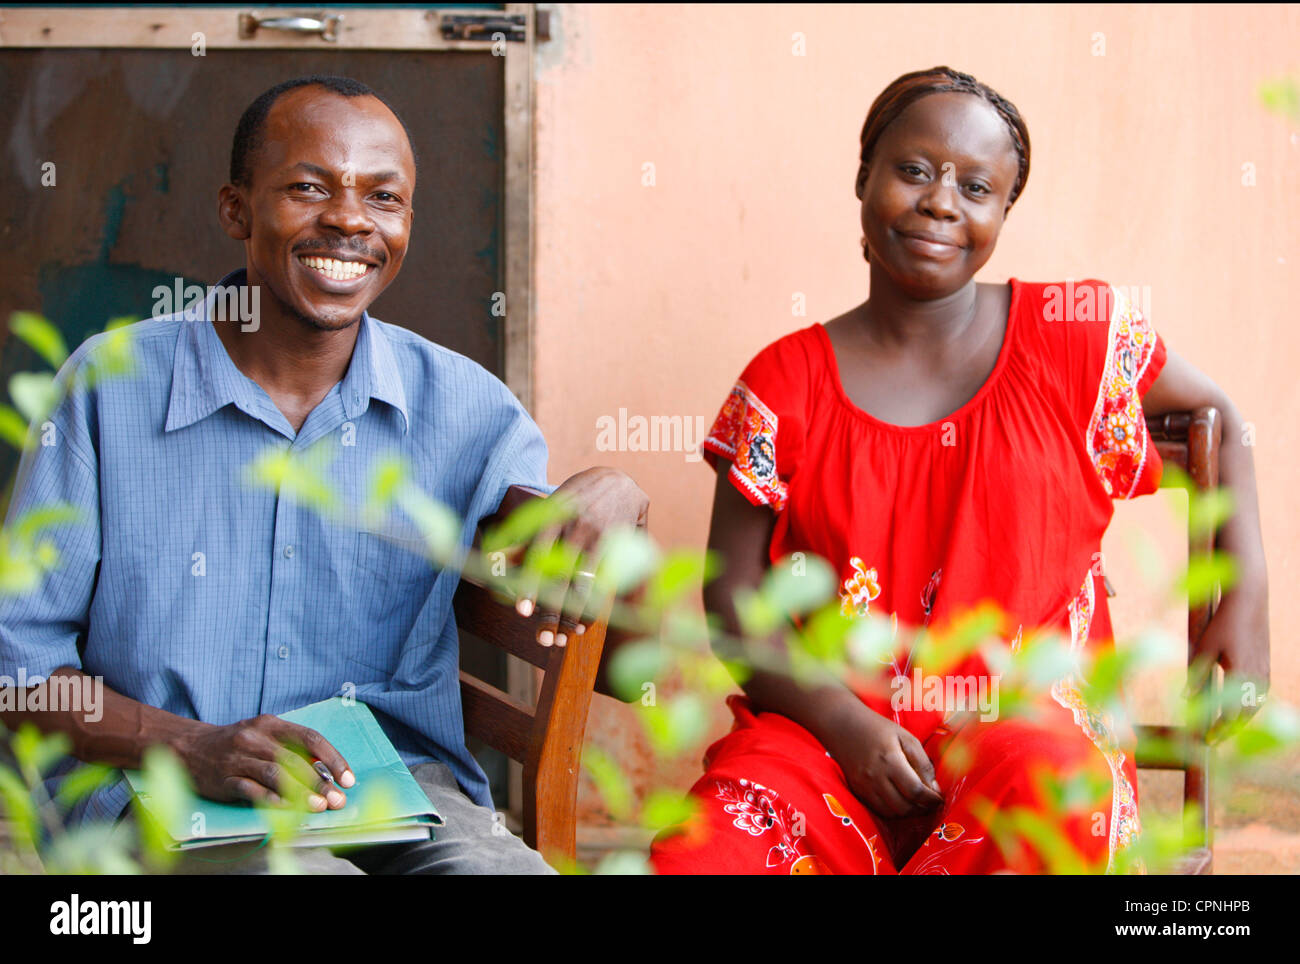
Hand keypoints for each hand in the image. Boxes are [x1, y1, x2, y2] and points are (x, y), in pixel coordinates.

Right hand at [177, 715, 354, 810]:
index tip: (347, 778)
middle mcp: (256, 737)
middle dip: (321, 781)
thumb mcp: (263, 735)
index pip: (310, 738)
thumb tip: (327, 771)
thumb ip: (291, 748)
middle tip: (338, 799)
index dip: (333, 758)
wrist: (187, 747)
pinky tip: (287, 810)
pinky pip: (251, 791)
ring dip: (301, 793)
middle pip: (295, 759)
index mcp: (271, 724)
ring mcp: (238, 758)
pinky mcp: (224, 778)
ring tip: (319, 806)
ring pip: (276, 775)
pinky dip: (272, 801)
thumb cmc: (236, 743)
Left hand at [512, 467, 648, 646]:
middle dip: (552, 611)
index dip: (531, 585)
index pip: (538, 555)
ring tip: (563, 638)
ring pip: (583, 584)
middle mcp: (575, 527)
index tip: (523, 612)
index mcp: (552, 517)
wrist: (619, 480)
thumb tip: (498, 561)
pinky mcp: (617, 546)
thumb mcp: (548, 509)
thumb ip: (525, 536)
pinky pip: (604, 583)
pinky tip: (584, 623)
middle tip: (543, 639)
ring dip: (573, 615)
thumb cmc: (574, 500)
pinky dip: (594, 605)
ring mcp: (598, 538)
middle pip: (560, 577)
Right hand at [823, 702, 943, 819]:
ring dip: (909, 812)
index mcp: (890, 760)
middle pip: (904, 807)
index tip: (939, 798)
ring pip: (892, 813)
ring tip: (917, 803)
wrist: (843, 725)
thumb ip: (922, 762)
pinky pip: (879, 810)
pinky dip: (894, 811)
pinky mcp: (858, 791)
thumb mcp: (906, 737)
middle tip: (931, 803)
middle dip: (922, 809)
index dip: (932, 799)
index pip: (916, 791)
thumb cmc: (878, 728)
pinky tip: (901, 801)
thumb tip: (934, 787)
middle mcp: (875, 777)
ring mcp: (864, 786)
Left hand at [1190, 589, 1269, 742]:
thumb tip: (1185, 698)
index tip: (1206, 741)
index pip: (1232, 714)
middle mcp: (1257, 677)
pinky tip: (1237, 710)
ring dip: (1240, 720)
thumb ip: (1197, 674)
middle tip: (1212, 740)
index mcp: (1241, 675)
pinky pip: (1259, 696)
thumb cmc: (1223, 623)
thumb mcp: (1205, 648)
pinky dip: (1248, 707)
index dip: (1219, 730)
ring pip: (1255, 707)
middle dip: (1229, 730)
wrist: (1249, 602)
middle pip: (1245, 716)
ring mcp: (1265, 672)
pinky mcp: (1266, 666)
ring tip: (1222, 729)